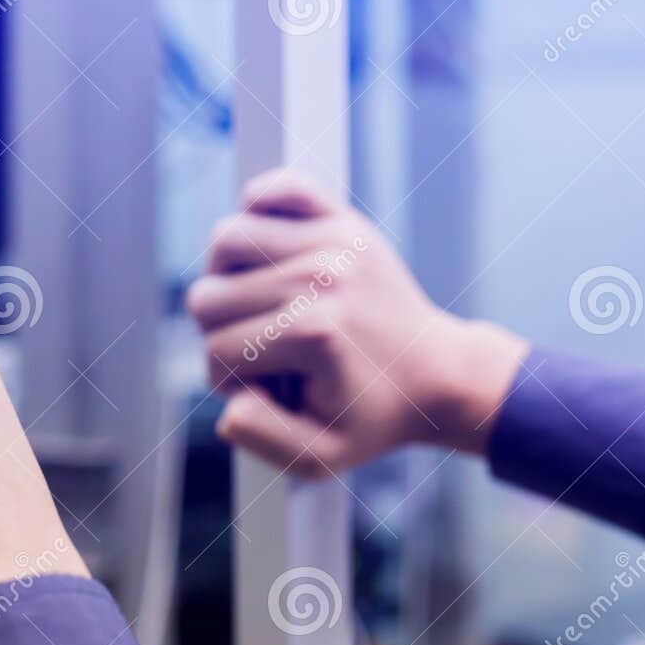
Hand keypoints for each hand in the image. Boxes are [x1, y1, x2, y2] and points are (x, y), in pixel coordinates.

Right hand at [186, 168, 528, 475]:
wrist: (437, 373)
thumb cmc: (373, 416)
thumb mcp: (321, 457)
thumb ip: (261, 440)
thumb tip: (226, 404)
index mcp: (312, 334)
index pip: (215, 352)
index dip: (227, 381)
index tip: (265, 389)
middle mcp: (319, 278)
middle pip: (208, 296)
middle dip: (222, 332)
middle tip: (262, 350)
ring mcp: (332, 241)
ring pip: (226, 240)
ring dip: (228, 278)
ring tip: (260, 304)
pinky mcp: (343, 219)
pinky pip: (278, 187)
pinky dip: (258, 206)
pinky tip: (269, 250)